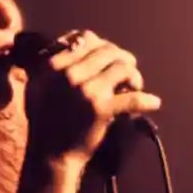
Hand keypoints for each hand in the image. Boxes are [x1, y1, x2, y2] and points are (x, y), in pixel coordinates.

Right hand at [24, 29, 160, 166]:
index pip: (87, 38)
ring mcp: (87, 90)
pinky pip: (133, 99)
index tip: (112, 58)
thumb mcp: (38, 84)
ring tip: (136, 86)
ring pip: (123, 68)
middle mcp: (70, 73)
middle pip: (108, 51)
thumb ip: (55, 61)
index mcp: (54, 64)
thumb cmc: (44, 119)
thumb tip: (78, 39)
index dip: (105, 46)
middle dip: (123, 58)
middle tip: (129, 72)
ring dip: (134, 75)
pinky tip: (154, 103)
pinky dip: (147, 100)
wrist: (50, 153)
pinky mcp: (101, 109)